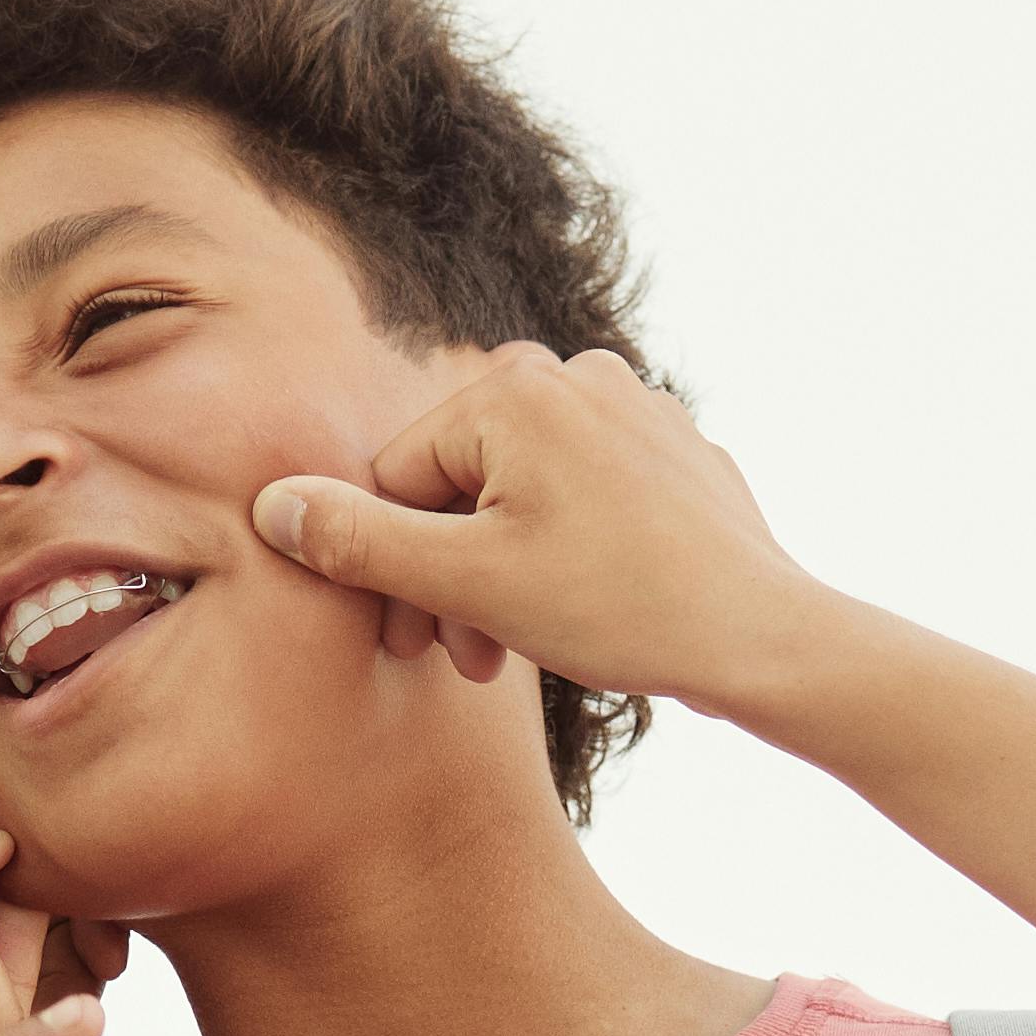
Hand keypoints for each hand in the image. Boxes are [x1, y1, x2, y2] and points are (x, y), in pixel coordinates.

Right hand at [246, 343, 847, 728]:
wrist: (764, 637)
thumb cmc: (619, 606)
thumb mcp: (468, 584)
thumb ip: (361, 543)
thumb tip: (271, 508)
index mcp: (511, 390)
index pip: (400, 477)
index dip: (389, 570)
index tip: (406, 646)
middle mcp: (575, 373)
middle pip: (463, 481)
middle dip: (450, 576)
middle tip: (458, 662)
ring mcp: (635, 407)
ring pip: (524, 493)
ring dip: (501, 574)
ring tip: (514, 648)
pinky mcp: (677, 450)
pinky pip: (587, 497)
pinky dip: (566, 553)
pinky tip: (584, 613)